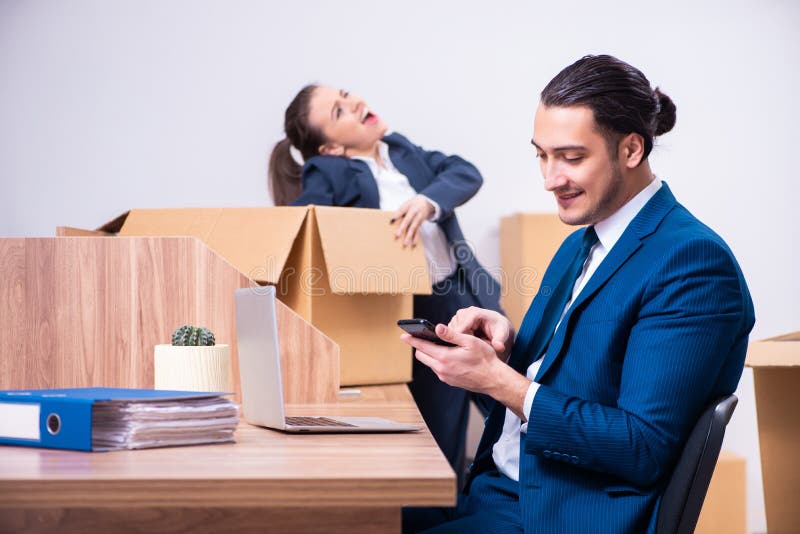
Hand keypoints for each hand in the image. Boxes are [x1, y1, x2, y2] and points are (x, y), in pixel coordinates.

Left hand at [391, 195, 433, 246]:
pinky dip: (416, 238)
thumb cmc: (411, 204)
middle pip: (408, 221)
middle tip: (397, 236)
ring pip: (413, 228)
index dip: (397, 215)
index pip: (402, 211)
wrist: (425, 202)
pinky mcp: (420, 224)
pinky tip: (413, 244)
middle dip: (403, 228)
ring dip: (409, 236)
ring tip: (405, 244)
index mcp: (409, 206)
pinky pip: (418, 231)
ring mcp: (418, 218)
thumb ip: (400, 212)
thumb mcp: (405, 204)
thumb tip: (392, 221)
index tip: (391, 220)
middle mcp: (414, 213)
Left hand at [400, 324, 530, 418]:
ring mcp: (444, 376)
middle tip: (423, 338)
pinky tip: (448, 356)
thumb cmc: (484, 359)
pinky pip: (437, 369)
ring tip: (438, 346)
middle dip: (420, 347)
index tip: (404, 335)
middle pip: (422, 356)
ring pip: (429, 363)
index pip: (422, 347)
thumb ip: (451, 335)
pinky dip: (438, 362)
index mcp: (445, 357)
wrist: (493, 379)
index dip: (412, 340)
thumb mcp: (469, 342)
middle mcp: (441, 369)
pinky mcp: (449, 381)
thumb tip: (437, 328)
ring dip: (430, 355)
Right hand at [448, 307, 514, 360]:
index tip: (467, 350)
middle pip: (454, 330)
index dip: (463, 340)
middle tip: (473, 347)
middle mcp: (464, 313)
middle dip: (462, 340)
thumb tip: (499, 347)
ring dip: (459, 340)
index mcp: (474, 313)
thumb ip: (500, 341)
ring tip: (471, 345)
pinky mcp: (455, 323)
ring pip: (450, 333)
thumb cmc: (499, 329)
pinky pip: (450, 334)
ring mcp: (458, 318)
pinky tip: (466, 343)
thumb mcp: (502, 334)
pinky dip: (457, 340)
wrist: (497, 326)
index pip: (461, 327)